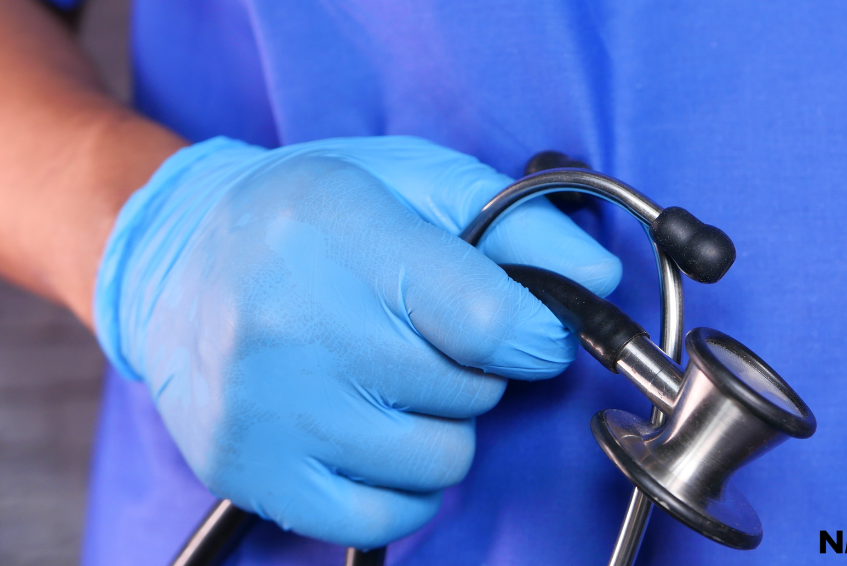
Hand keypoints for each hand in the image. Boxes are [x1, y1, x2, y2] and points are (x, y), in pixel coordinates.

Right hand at [93, 136, 620, 546]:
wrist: (176, 262)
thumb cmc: (302, 217)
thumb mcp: (412, 181)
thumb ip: (517, 222)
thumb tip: (598, 279)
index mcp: (338, 228)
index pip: (494, 322)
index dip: (537, 334)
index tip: (527, 330)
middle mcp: (291, 321)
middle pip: (472, 393)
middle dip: (474, 369)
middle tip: (425, 335)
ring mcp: (264, 406)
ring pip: (440, 460)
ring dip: (440, 425)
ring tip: (390, 378)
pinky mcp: (248, 469)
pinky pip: (384, 516)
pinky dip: (401, 482)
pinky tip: (371, 431)